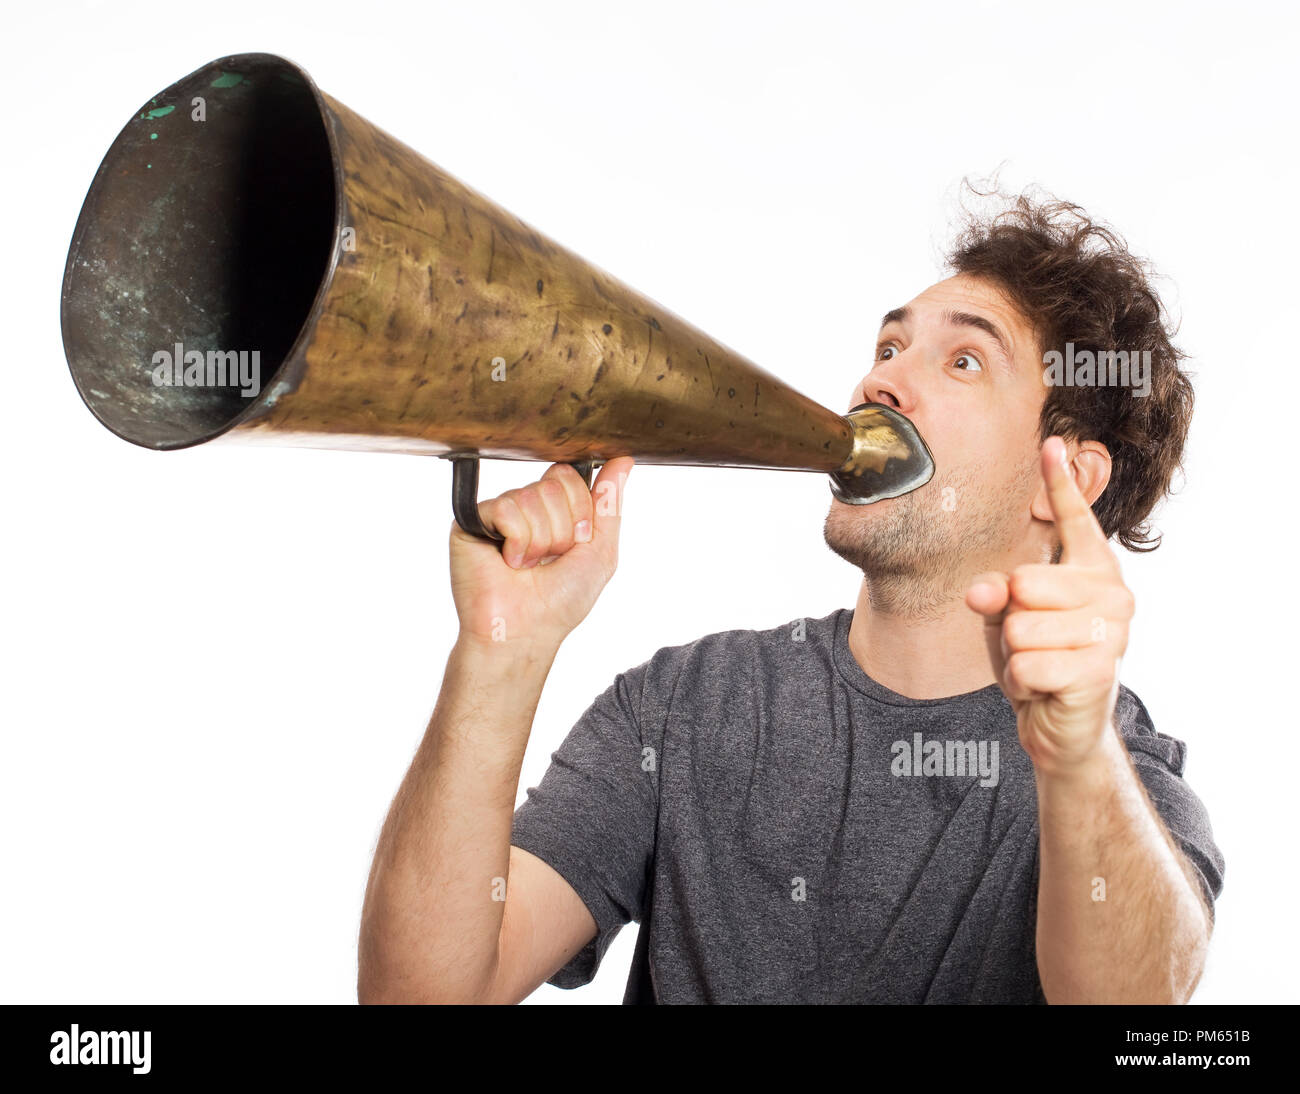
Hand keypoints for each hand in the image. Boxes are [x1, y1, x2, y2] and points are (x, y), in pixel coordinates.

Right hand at [449, 457, 633, 652]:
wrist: (525, 631)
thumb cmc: (561, 601)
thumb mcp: (600, 552)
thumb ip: (609, 504)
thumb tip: (624, 460)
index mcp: (554, 508)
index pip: (570, 476)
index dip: (580, 512)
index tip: (574, 544)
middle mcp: (525, 505)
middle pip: (554, 484)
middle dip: (561, 530)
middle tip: (548, 560)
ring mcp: (497, 512)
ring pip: (530, 496)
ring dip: (539, 541)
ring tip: (526, 566)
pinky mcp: (471, 521)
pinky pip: (505, 508)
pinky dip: (517, 542)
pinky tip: (507, 562)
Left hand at [965, 438, 1132, 777]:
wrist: (1061, 723)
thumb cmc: (1038, 659)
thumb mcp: (1006, 619)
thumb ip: (993, 594)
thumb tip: (984, 590)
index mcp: (1092, 569)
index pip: (1075, 519)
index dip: (1060, 483)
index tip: (1052, 442)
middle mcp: (1113, 592)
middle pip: (1023, 582)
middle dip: (1010, 619)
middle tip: (1032, 642)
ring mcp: (1112, 631)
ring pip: (1019, 627)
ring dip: (1015, 656)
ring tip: (1040, 666)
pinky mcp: (1099, 670)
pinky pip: (1026, 665)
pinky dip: (1022, 682)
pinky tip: (1045, 688)